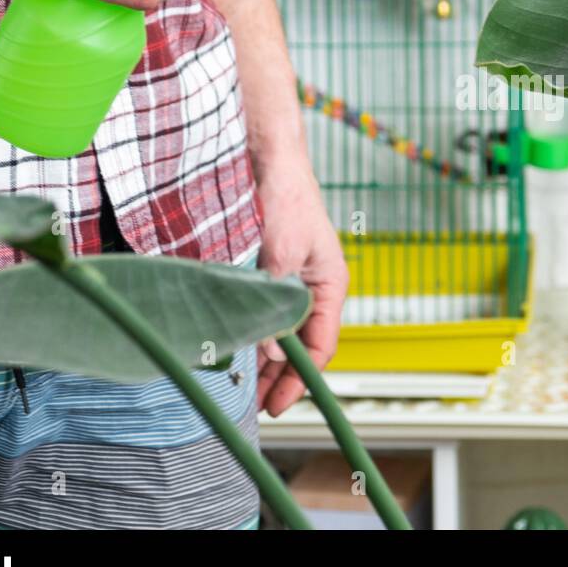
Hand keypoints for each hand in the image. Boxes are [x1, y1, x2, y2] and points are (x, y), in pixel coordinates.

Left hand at [255, 171, 348, 415]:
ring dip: (265, 360)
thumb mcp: (282, 256)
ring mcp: (290, 281)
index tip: (279, 403)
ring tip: (246, 388)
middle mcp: (312, 289)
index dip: (302, 379)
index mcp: (330, 286)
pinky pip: (263, 314)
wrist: (267, 160)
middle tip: (258, 406)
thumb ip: (277, 305)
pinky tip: (237, 348)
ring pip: (281, 332)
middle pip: (302, 346)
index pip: (322, 346)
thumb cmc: (287, 199)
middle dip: (282, 378)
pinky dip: (252, 334)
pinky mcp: (267, 273)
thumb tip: (273, 351)